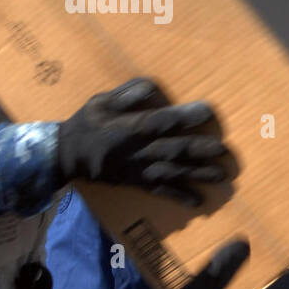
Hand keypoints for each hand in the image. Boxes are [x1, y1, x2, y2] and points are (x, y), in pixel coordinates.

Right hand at [56, 78, 228, 205]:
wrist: (66, 156)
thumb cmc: (86, 123)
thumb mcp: (100, 102)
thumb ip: (126, 94)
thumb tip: (152, 86)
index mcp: (129, 128)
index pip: (161, 121)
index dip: (184, 116)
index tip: (207, 110)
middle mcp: (137, 151)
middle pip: (172, 150)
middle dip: (199, 150)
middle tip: (223, 150)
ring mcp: (137, 169)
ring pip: (171, 172)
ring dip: (197, 174)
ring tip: (221, 176)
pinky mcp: (135, 183)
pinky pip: (159, 192)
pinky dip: (178, 197)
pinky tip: (197, 201)